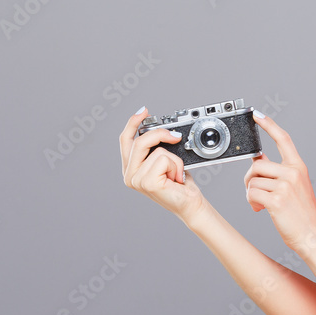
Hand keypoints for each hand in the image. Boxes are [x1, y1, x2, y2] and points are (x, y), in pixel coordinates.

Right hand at [119, 107, 207, 222]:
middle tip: (175, 136)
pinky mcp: (147, 182)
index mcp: (130, 168)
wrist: (190, 203)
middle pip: (139, 141)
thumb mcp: (165, 160)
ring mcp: (136, 180)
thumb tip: (160, 129)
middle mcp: (129, 175)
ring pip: (157, 150)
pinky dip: (176, 165)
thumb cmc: (179, 183)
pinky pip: (164, 158)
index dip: (133, 123)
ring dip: (174, 159)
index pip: (125, 140)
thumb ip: (156, 147)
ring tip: (175, 172)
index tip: (143, 111)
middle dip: (160, 134)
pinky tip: (176, 178)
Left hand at [244, 111, 315, 255]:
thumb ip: (279, 173)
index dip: (268, 125)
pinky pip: (251, 194)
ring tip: (260, 205)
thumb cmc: (303, 214)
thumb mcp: (294, 188)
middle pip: (257, 165)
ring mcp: (285, 186)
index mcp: (298, 167)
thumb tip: (259, 161)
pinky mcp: (277, 200)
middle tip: (254, 193)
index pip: (283, 139)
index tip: (256, 115)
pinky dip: (251, 203)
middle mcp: (293, 173)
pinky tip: (259, 209)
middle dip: (250, 179)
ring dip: (251, 194)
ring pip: (252, 181)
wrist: (313, 236)